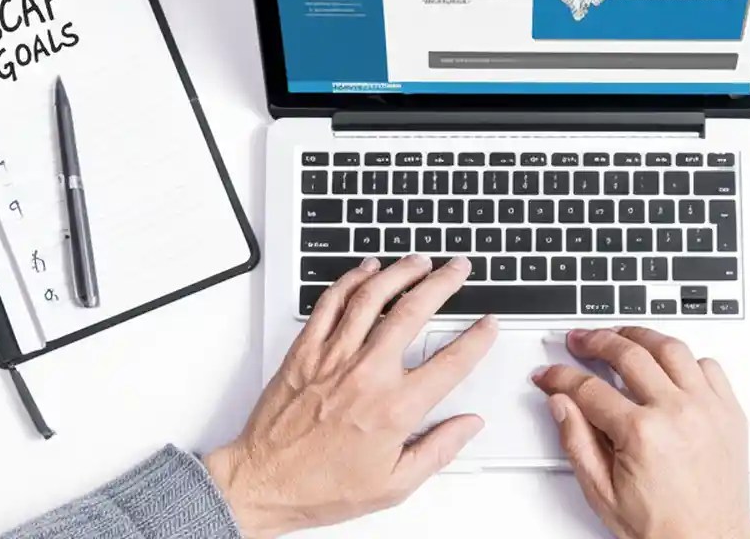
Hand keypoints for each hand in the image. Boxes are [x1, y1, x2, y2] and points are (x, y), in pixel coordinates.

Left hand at [205, 254, 496, 537]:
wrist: (262, 484)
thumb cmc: (321, 488)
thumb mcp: (394, 485)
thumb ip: (439, 450)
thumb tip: (468, 425)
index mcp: (394, 409)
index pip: (450, 362)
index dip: (476, 338)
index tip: (487, 324)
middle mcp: (366, 375)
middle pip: (414, 312)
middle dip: (443, 284)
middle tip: (458, 269)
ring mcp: (332, 358)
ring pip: (372, 297)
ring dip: (400, 272)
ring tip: (419, 261)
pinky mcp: (304, 352)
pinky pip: (330, 303)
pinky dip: (351, 280)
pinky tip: (366, 270)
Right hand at [533, 328, 749, 538]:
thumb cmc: (662, 527)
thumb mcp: (602, 492)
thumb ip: (577, 441)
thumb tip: (561, 403)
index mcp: (641, 433)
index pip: (588, 387)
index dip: (561, 376)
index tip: (550, 374)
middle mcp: (677, 412)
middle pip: (628, 352)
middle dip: (595, 340)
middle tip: (580, 341)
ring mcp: (707, 408)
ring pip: (671, 347)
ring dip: (640, 335)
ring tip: (621, 336)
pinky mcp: (729, 412)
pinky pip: (708, 366)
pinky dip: (685, 359)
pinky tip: (669, 363)